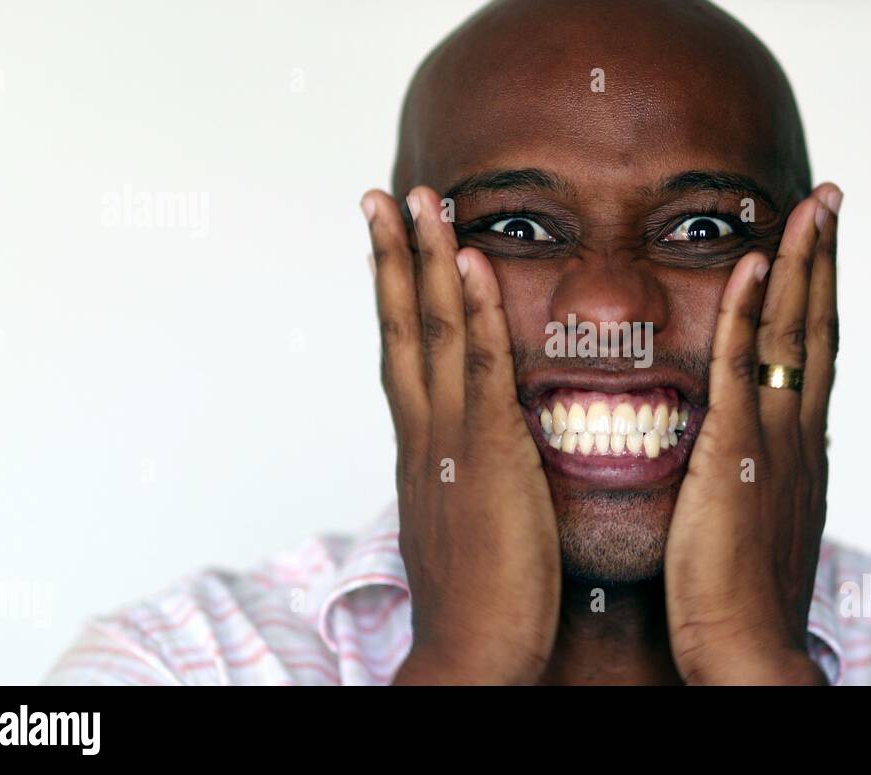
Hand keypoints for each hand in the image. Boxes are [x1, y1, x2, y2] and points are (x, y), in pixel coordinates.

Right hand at [362, 187, 560, 684]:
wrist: (473, 656)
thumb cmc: (483, 600)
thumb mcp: (467, 522)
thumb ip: (468, 477)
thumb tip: (479, 458)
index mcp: (423, 450)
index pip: (403, 354)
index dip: (393, 296)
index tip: (389, 244)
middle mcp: (425, 434)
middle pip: (400, 328)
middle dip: (391, 257)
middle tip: (382, 195)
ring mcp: (450, 440)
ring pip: (432, 333)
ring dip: (425, 259)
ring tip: (421, 199)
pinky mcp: (487, 456)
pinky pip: (481, 368)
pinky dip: (475, 312)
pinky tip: (471, 262)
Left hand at [664, 184, 841, 684]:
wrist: (747, 651)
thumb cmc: (741, 601)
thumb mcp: (758, 524)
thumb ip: (755, 480)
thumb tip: (745, 460)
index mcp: (801, 449)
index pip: (816, 355)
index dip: (821, 296)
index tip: (821, 247)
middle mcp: (799, 433)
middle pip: (821, 327)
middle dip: (826, 258)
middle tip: (830, 197)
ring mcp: (774, 440)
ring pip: (796, 334)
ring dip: (803, 263)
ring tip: (810, 204)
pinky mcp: (737, 454)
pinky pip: (744, 369)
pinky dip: (752, 313)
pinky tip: (755, 263)